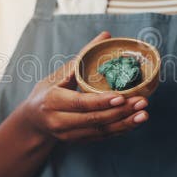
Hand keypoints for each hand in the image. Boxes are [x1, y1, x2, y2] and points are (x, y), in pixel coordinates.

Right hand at [19, 32, 148, 142]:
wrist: (33, 122)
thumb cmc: (47, 93)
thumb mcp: (58, 74)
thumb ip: (83, 56)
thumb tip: (105, 35)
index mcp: (52, 101)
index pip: (79, 103)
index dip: (101, 101)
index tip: (121, 96)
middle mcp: (59, 121)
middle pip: (93, 119)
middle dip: (120, 112)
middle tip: (141, 102)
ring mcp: (68, 135)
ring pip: (100, 131)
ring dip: (124, 123)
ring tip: (143, 114)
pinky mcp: (78, 141)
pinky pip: (101, 137)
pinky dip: (119, 130)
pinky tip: (134, 121)